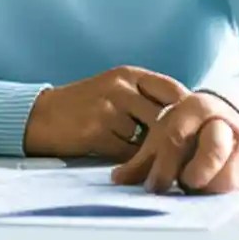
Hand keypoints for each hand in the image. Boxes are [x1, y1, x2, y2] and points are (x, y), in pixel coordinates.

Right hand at [23, 66, 188, 160]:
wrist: (41, 116)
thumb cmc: (85, 106)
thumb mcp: (116, 89)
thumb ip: (146, 98)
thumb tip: (186, 120)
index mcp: (129, 74)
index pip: (173, 89)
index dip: (189, 111)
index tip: (197, 129)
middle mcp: (120, 87)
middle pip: (166, 115)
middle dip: (178, 137)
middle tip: (186, 153)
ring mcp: (108, 109)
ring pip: (149, 137)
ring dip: (155, 153)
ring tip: (157, 161)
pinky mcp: (96, 132)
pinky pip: (129, 153)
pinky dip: (134, 162)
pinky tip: (130, 164)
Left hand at [111, 91, 238, 193]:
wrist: (228, 118)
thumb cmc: (188, 129)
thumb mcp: (165, 134)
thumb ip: (143, 157)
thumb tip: (118, 179)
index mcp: (196, 106)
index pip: (177, 136)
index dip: (163, 166)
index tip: (153, 186)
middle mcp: (223, 119)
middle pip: (212, 150)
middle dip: (193, 174)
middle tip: (182, 184)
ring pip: (229, 174)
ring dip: (208, 187)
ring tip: (193, 187)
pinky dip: (220, 192)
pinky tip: (207, 189)